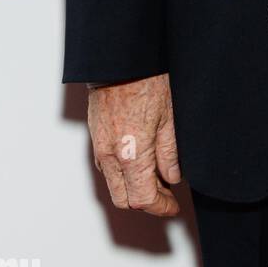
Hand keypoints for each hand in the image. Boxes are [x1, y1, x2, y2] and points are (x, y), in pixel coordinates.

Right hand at [87, 73, 181, 215]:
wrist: (119, 59)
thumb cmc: (146, 80)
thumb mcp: (170, 117)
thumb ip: (169, 153)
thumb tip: (172, 178)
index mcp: (132, 154)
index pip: (143, 199)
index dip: (160, 206)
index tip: (172, 204)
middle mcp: (111, 156)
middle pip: (124, 199)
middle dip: (146, 201)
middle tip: (166, 192)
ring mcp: (99, 147)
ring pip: (113, 185)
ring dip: (133, 187)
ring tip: (155, 174)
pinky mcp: (95, 137)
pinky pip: (106, 167)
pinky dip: (122, 173)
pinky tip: (139, 160)